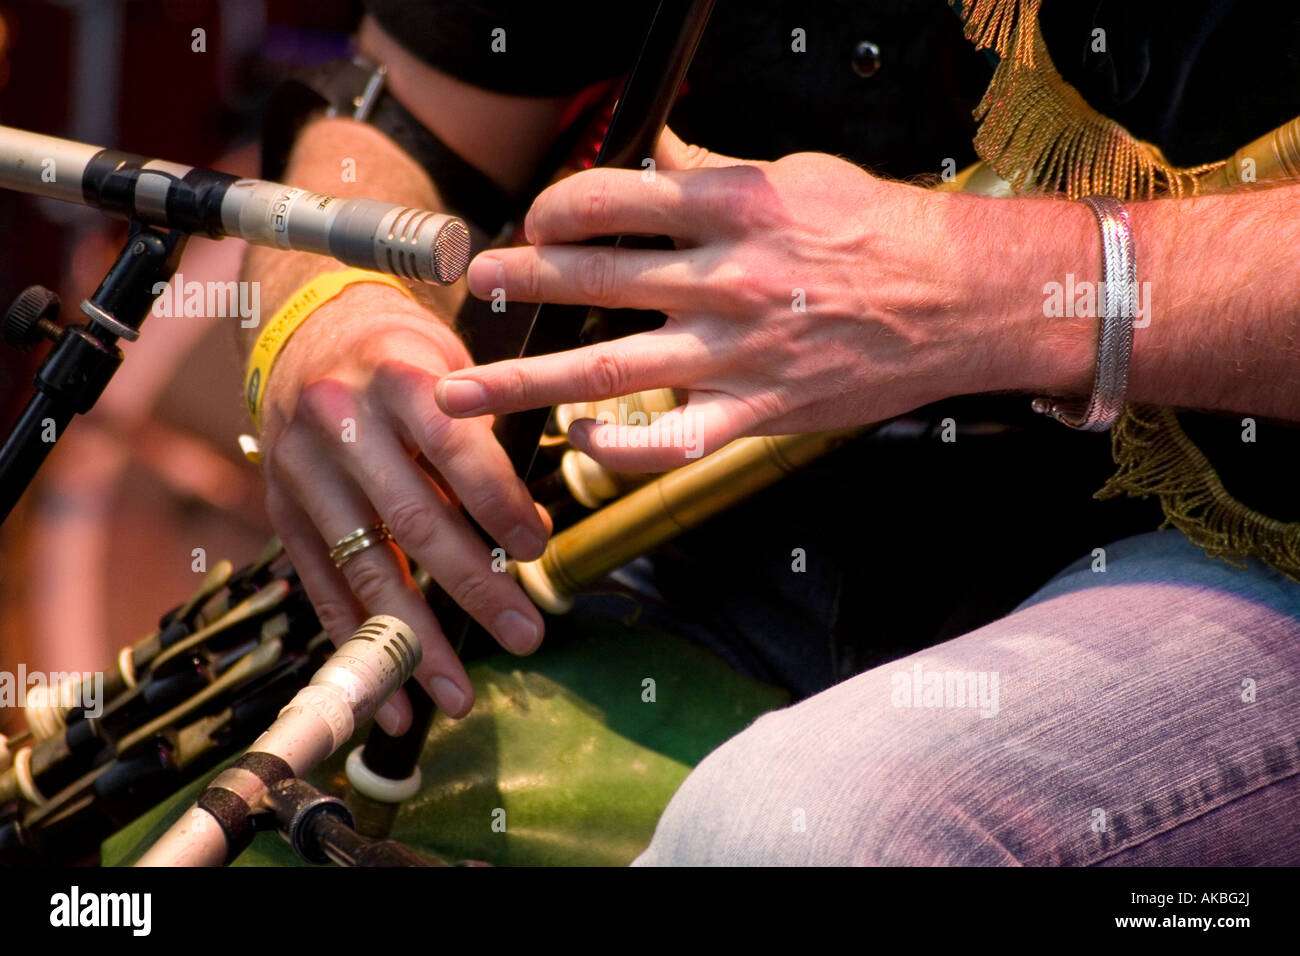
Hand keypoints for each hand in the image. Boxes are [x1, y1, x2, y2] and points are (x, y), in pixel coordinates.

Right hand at [257, 283, 551, 730]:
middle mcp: (341, 422)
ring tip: (458, 692)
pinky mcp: (281, 509)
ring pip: (366, 567)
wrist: (306, 330)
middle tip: (525, 634)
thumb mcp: (450, 369)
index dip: (500, 505)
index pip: (457, 450)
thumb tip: (526, 531)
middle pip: (414, 519)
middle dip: (474, 587)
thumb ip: (482, 443)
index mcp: (398, 377)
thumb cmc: (401, 355)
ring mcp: (302, 470)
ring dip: (416, 639)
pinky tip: (389, 694)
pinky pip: (321, 587)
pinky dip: (358, 644)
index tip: (537, 552)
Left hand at [433, 127, 1018, 470]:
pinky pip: (674, 441)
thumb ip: (718, 171)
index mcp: (736, 207)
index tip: (537, 220)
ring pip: (611, 369)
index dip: (558, 208)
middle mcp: (728, 279)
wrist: (963, 299)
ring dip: (526, 379)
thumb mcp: (801, 177)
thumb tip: (660, 152)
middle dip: (521, 281)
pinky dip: (620, 447)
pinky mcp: (762, 411)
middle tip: (476, 285)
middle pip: (594, 280)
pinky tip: (578, 440)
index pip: (614, 199)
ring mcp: (741, 352)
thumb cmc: (885, 232)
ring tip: (465, 389)